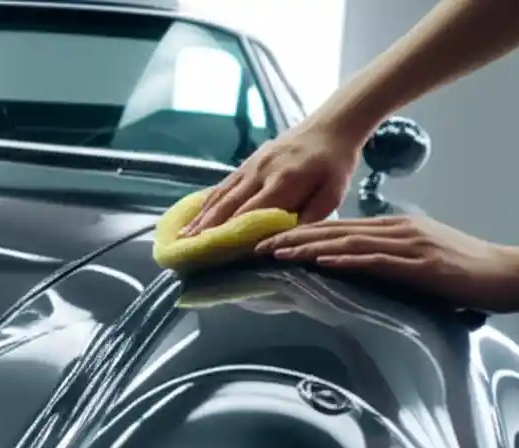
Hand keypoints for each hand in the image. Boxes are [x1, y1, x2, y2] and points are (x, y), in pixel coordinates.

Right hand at [179, 119, 364, 236]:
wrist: (331, 126)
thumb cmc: (335, 165)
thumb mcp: (331, 196)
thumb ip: (307, 219)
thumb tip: (281, 240)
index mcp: (283, 183)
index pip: (251, 214)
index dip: (231, 233)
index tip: (213, 251)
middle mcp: (261, 173)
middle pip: (229, 205)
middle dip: (207, 227)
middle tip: (187, 247)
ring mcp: (252, 165)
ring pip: (222, 193)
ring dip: (201, 215)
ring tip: (183, 234)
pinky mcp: (249, 161)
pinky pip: (225, 183)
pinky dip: (208, 200)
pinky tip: (197, 213)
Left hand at [254, 215, 518, 311]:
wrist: (510, 275)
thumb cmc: (466, 273)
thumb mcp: (420, 260)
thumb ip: (388, 261)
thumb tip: (354, 269)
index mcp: (395, 228)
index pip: (338, 229)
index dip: (301, 233)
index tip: (268, 241)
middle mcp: (398, 230)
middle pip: (335, 232)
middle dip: (292, 238)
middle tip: (257, 245)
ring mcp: (411, 246)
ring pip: (349, 243)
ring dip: (309, 248)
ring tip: (277, 254)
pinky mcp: (423, 266)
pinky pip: (378, 261)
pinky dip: (347, 261)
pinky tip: (323, 262)